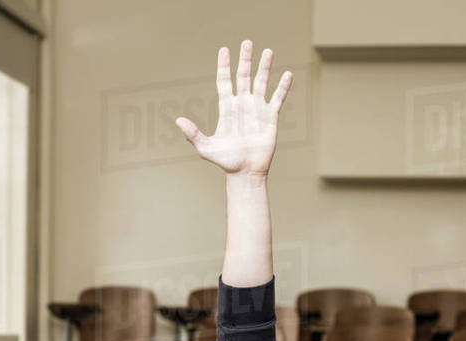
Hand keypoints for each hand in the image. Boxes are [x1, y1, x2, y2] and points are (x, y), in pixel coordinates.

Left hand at [176, 41, 291, 176]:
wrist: (246, 173)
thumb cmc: (226, 162)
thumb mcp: (206, 148)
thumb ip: (193, 134)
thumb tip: (178, 120)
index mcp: (227, 108)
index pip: (225, 82)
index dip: (224, 66)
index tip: (224, 50)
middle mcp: (242, 105)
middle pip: (244, 76)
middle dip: (245, 59)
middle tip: (247, 42)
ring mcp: (257, 109)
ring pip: (262, 82)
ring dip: (264, 67)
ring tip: (268, 51)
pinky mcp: (270, 117)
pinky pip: (277, 98)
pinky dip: (282, 87)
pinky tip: (287, 74)